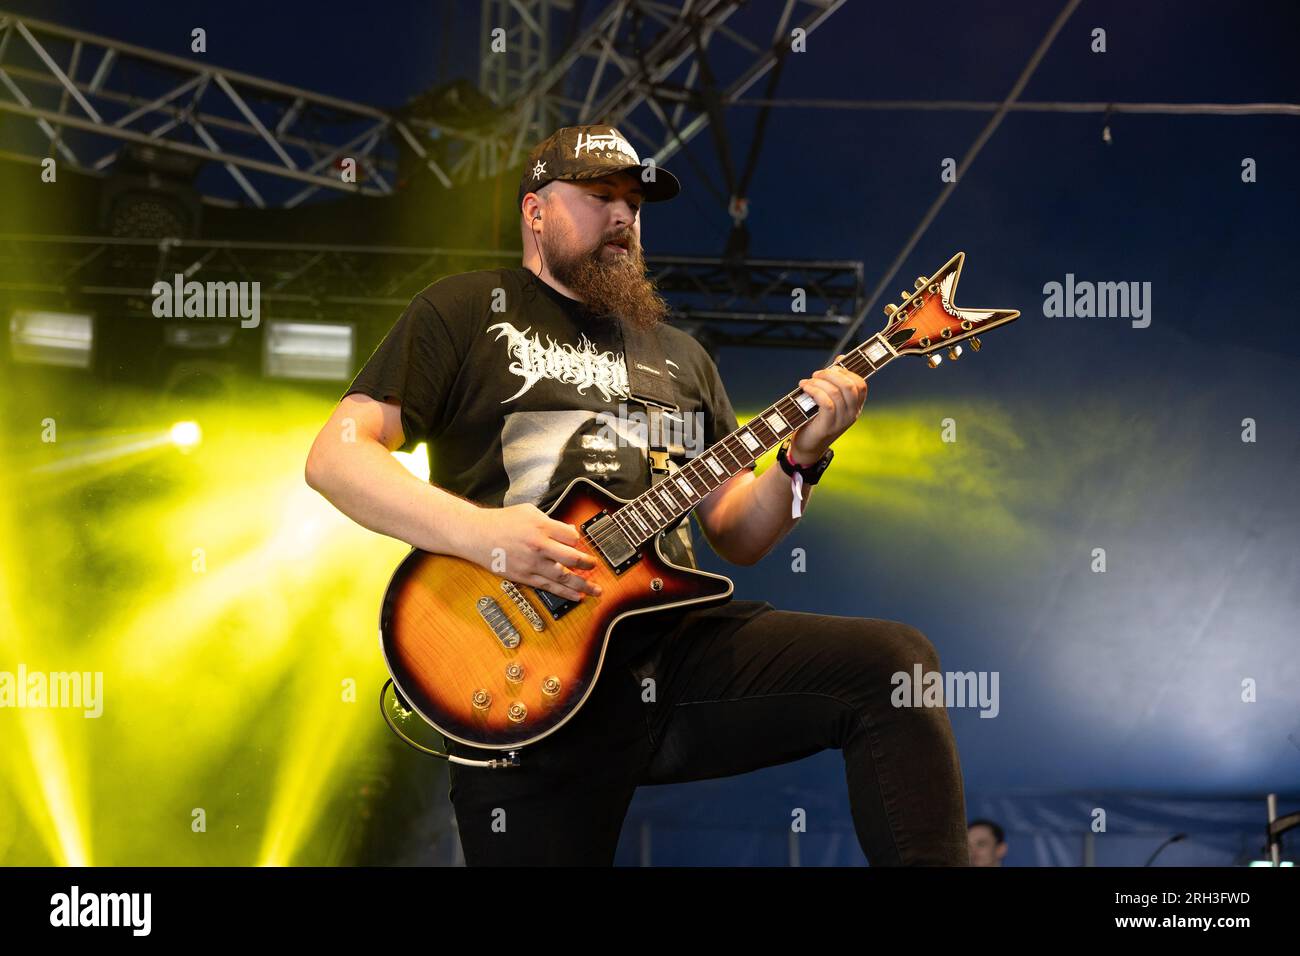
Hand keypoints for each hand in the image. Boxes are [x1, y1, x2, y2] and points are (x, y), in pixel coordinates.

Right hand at [455, 503, 602, 601]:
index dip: (578, 540)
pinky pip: (548, 587)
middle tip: (595, 566)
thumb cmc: (502, 521)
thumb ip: (551, 521)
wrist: (476, 535)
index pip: (571, 536)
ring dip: (582, 584)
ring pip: (563, 577)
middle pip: (572, 557)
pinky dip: (564, 592)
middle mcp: (538, 546)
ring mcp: (531, 563)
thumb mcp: (529, 511)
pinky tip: (576, 596)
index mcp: (541, 526)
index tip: (580, 543)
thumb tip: (570, 533)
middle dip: (587, 564)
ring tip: (595, 590)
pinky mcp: (524, 576)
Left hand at [791, 353, 866, 462]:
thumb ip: (835, 381)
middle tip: (816, 374)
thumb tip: (841, 358)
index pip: (861, 384)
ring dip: (819, 382)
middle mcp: (853, 414)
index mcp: (856, 406)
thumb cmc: (816, 419)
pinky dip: (815, 391)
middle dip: (831, 374)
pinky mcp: (828, 426)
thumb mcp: (829, 399)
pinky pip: (826, 403)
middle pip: (850, 385)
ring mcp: (842, 421)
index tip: (832, 367)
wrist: (807, 446)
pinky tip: (805, 388)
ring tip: (807, 382)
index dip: (847, 371)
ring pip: (836, 392)